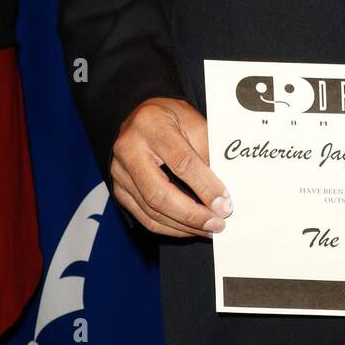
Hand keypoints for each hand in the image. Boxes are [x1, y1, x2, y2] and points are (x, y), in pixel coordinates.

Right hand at [109, 97, 232, 237]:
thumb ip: (207, 151)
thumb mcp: (193, 121)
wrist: (141, 116)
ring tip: (208, 229)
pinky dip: (170, 227)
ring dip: (183, 225)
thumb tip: (222, 191)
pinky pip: (144, 217)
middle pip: (159, 193)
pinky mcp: (119, 189)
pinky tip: (189, 228)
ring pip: (151, 210)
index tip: (224, 203)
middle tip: (217, 223)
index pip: (181, 162)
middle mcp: (128, 148)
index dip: (205, 186)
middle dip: (192, 214)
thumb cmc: (170, 117)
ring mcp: (119, 172)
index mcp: (150, 124)